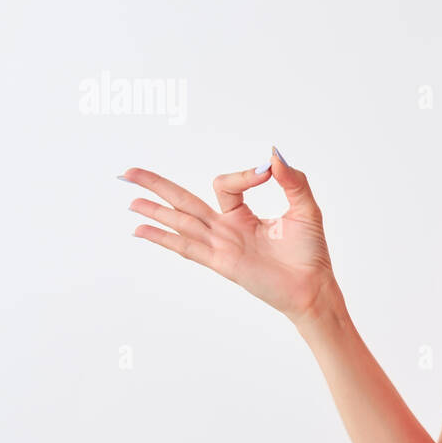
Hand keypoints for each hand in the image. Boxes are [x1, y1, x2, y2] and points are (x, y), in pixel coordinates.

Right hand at [120, 147, 337, 323]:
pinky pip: (187, 247)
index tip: (267, 173)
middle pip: (183, 200)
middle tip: (128, 172)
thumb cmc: (310, 252)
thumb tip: (272, 155)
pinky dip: (163, 238)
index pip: (225, 185)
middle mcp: (226, 229)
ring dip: (153, 210)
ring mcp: (221, 245)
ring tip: (128, 199)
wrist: (313, 287)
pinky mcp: (222, 262)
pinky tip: (139, 231)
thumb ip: (292, 180)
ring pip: (180, 221)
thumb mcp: (305, 208)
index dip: (243, 174)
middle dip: (156, 185)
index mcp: (243, 215)